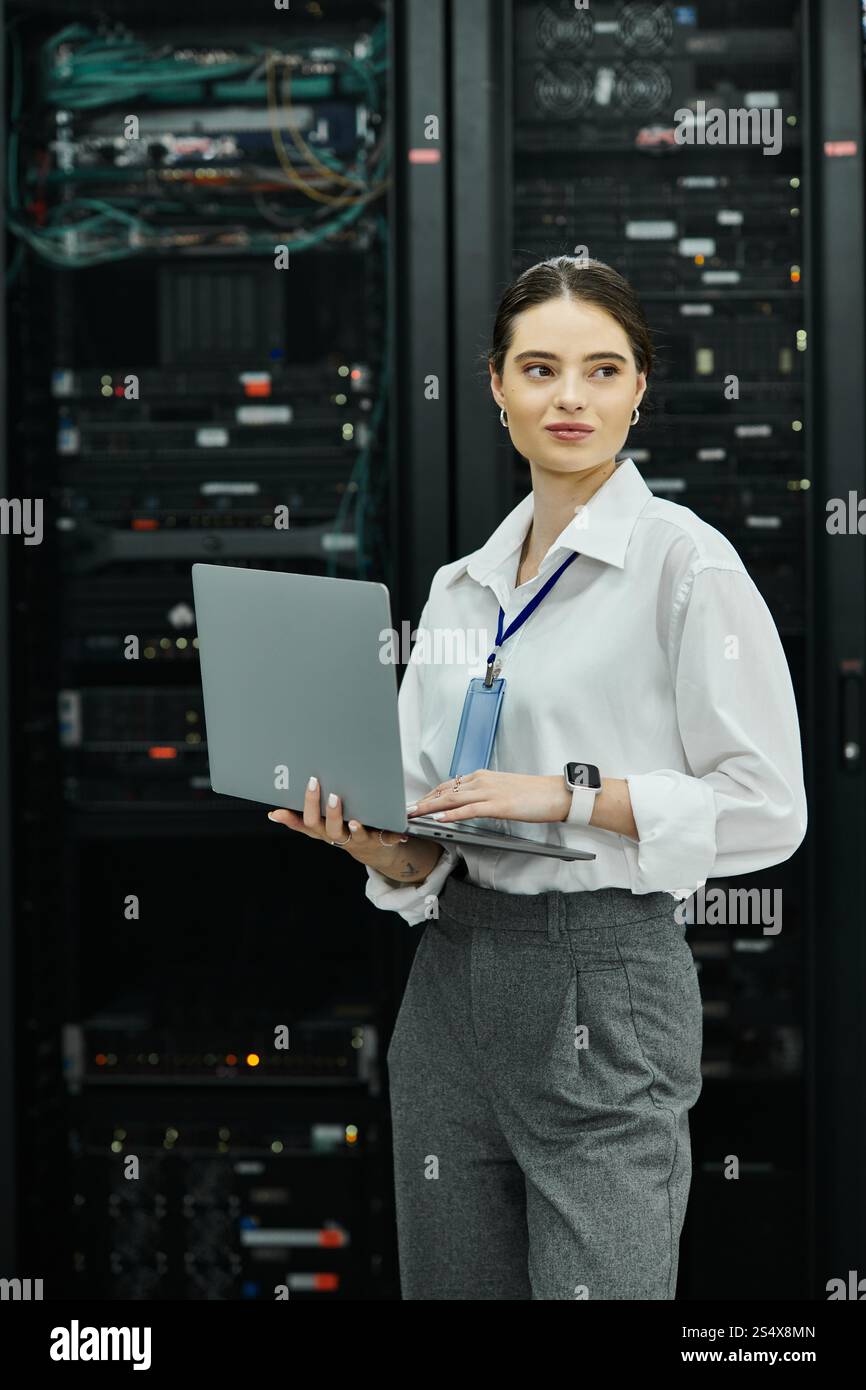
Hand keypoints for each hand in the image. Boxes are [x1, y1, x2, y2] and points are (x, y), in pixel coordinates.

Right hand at [267, 775, 410, 870]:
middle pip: (329, 829)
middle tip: (330, 795)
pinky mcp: (380, 841)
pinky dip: (391, 835)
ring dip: (352, 827)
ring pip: (353, 835)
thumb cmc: (344, 831)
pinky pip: (386, 838)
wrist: (376, 850)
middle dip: (328, 813)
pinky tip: (398, 831)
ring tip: (352, 817)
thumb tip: (274, 813)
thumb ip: (300, 819)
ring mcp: (359, 840)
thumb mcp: (321, 826)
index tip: (287, 805)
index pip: (306, 824)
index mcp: (324, 831)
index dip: (294, 818)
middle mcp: (339, 837)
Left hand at [407, 770, 571, 824]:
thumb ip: (484, 795)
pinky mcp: (498, 805)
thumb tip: (468, 805)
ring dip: (430, 807)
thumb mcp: (503, 791)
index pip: (449, 785)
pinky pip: (469, 810)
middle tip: (406, 810)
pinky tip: (440, 819)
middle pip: (445, 791)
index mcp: (482, 777)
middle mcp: (482, 781)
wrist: (555, 794)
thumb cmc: (533, 794)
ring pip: (452, 799)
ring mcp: (489, 792)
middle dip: (424, 801)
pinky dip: (452, 815)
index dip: (430, 795)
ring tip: (414, 814)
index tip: (416, 803)